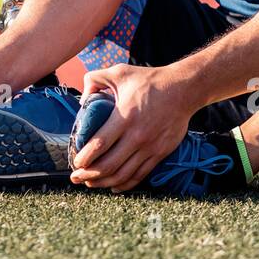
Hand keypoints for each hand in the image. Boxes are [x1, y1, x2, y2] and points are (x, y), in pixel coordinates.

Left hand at [69, 63, 196, 192]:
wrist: (183, 89)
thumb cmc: (149, 81)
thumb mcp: (120, 72)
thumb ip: (95, 79)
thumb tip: (82, 98)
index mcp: (125, 116)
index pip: (99, 144)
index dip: (84, 157)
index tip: (75, 162)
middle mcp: (137, 135)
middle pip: (109, 164)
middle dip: (89, 175)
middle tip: (76, 177)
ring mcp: (150, 147)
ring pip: (123, 174)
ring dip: (104, 182)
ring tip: (90, 184)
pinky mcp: (160, 153)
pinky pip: (140, 175)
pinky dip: (125, 184)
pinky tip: (113, 186)